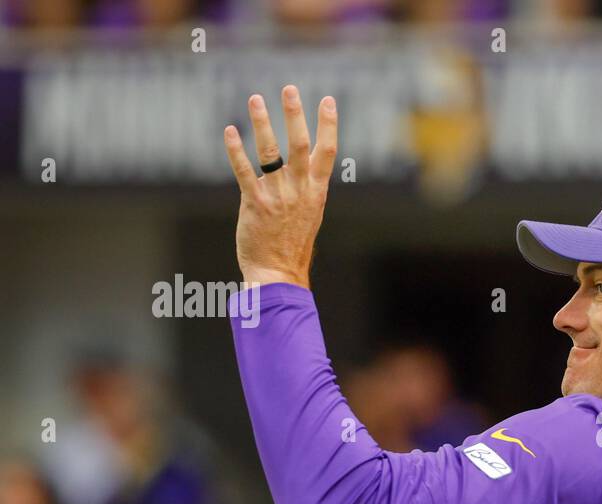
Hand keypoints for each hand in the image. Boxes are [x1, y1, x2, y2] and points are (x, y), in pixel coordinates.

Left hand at [223, 86, 337, 288]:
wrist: (279, 273)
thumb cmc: (293, 245)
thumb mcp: (309, 214)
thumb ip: (307, 188)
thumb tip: (305, 166)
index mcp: (316, 191)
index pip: (327, 151)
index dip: (328, 124)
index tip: (327, 100)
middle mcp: (300, 190)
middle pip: (301, 144)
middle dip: (295, 114)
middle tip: (289, 89)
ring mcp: (278, 196)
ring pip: (271, 152)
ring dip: (263, 123)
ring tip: (255, 98)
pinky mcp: (255, 203)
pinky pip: (244, 171)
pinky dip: (236, 150)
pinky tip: (230, 130)